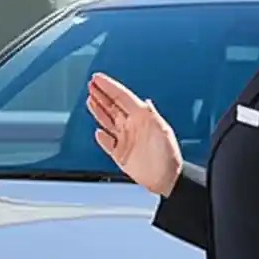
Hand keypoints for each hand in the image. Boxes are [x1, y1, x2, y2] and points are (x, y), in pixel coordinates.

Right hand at [86, 72, 181, 196]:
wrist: (167, 180)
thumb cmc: (168, 156)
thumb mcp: (163, 132)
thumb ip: (152, 116)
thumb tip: (146, 103)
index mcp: (142, 118)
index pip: (122, 97)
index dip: (109, 87)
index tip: (97, 78)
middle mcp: (132, 126)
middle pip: (112, 106)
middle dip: (101, 94)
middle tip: (91, 84)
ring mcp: (126, 140)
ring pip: (108, 121)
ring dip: (99, 109)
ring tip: (90, 98)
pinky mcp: (121, 154)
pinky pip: (108, 143)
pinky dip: (102, 137)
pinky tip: (98, 131)